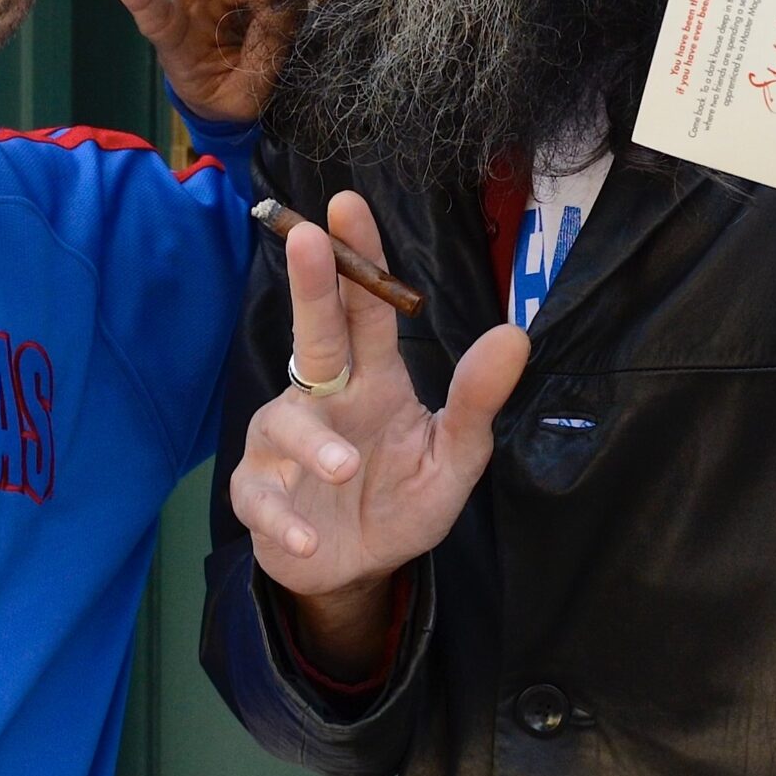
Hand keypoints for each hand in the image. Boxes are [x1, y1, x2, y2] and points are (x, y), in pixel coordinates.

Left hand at [109, 0, 302, 125]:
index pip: (155, 16)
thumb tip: (277, 11)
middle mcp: (196, 0)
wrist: (247, 79)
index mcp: (177, 38)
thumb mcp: (242, 98)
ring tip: (269, 33)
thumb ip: (259, 63)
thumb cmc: (231, 90)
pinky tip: (276, 15)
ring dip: (271, 0)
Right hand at [232, 192, 530, 673]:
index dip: (357, 258)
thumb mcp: (455, 456)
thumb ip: (477, 400)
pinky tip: (310, 538)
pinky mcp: (261, 497)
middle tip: (307, 237)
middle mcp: (322, 399)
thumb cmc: (403, 500)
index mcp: (371, 380)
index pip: (364, 309)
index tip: (347, 205)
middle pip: (314, 333)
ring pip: (285, 422)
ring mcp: (284, 446)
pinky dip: (284, 519)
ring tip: (346, 467)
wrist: (361, 570)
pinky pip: (262, 498)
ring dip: (314, 442)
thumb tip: (514, 335)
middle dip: (310, 285)